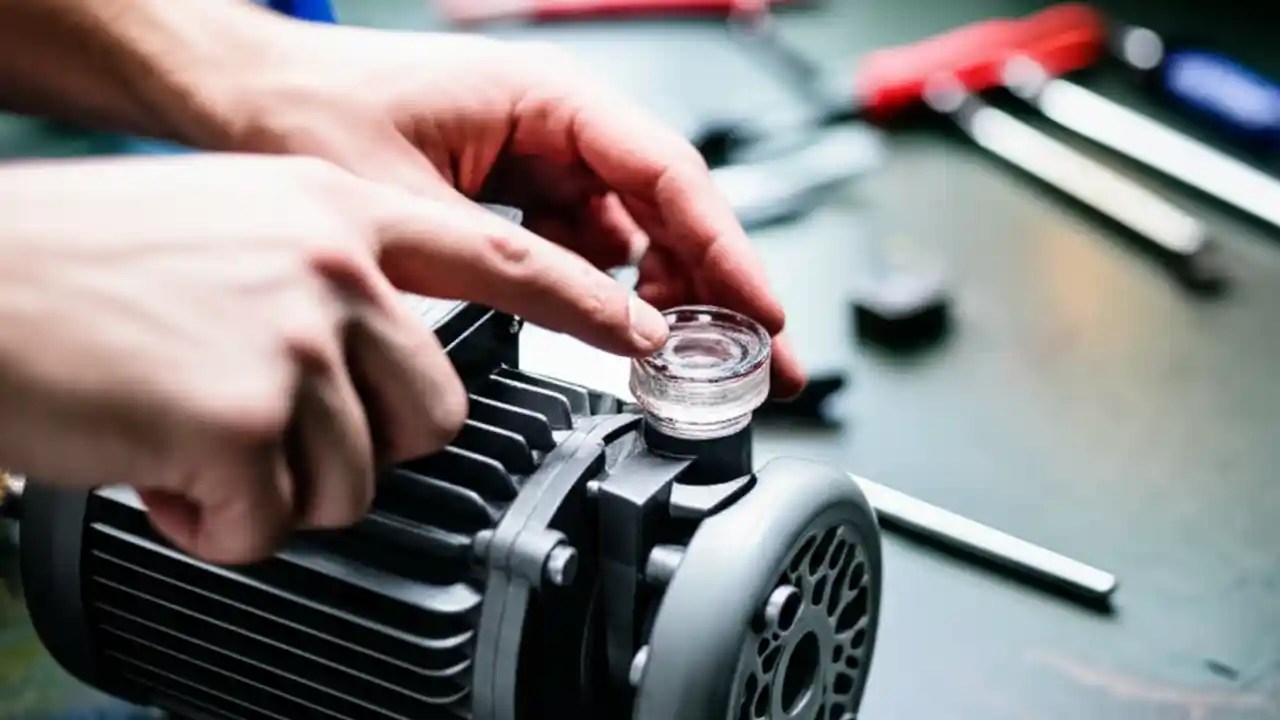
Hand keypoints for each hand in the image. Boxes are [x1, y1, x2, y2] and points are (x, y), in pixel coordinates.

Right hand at [0, 153, 667, 563]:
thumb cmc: (87, 264)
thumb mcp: (239, 228)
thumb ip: (335, 280)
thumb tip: (391, 353)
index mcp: (338, 214)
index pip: (503, 259)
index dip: (587, 301)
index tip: (645, 330)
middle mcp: (333, 269)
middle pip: (435, 414)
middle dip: (361, 447)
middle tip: (265, 427)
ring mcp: (295, 341)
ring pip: (354, 480)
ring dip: (274, 487)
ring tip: (192, 435)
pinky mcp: (243, 417)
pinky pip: (269, 524)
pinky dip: (211, 522)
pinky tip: (156, 466)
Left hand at [196, 20, 805, 396]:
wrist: (240, 99)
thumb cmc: (309, 112)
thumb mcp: (422, 210)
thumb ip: (530, 273)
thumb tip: (623, 328)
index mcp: (548, 97)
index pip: (667, 175)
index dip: (725, 251)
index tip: (764, 314)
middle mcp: (559, 122)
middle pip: (670, 208)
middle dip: (720, 287)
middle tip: (763, 362)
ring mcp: (542, 158)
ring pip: (637, 231)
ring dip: (671, 295)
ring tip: (700, 362)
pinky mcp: (520, 192)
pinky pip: (588, 244)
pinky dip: (612, 291)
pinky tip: (628, 331)